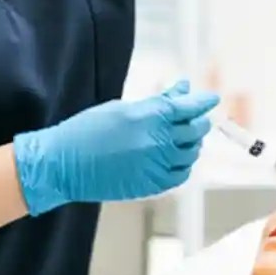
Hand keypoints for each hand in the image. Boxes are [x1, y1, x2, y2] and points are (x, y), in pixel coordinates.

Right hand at [13, 81, 218, 215]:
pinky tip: (178, 158)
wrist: (63, 164)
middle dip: (199, 121)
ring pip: (190, 153)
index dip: (202, 101)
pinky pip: (180, 174)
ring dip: (193, 143)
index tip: (211, 98)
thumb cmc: (87, 130)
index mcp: (147, 117)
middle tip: (199, 118)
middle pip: (193, 130)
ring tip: (186, 138)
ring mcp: (155, 165)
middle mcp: (156, 141)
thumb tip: (181, 89)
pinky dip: (184, 164)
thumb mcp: (121, 108)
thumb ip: (156, 101)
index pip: (187, 107)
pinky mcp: (151, 185)